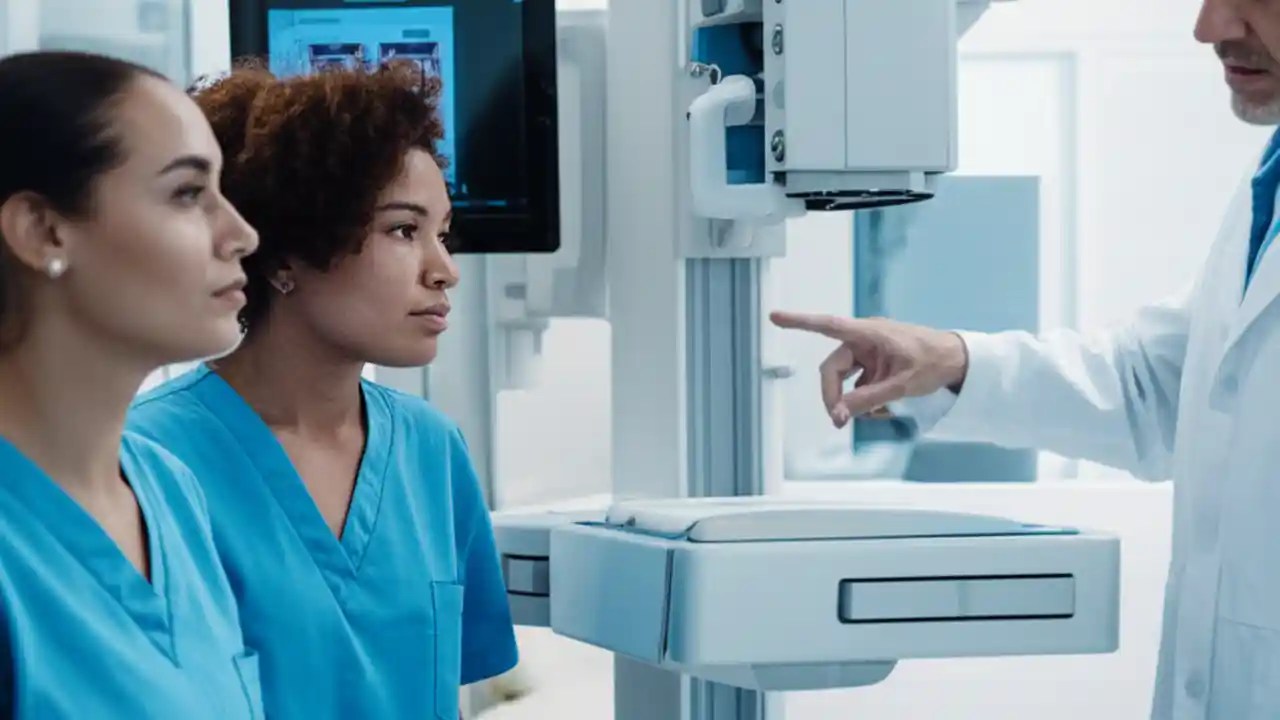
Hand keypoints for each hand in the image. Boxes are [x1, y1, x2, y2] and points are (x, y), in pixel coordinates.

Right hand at [770, 311, 968, 427]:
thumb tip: (839, 413)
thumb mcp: (901, 385)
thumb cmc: (933, 361)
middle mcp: (864, 340)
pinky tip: (882, 408)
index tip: (775, 316)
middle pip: (834, 369)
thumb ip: (868, 399)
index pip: (827, 326)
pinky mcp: (876, 364)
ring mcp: (870, 353)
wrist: (958, 360)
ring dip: (854, 399)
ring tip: (875, 414)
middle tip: (839, 420)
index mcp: (868, 333)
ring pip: (846, 379)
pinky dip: (865, 398)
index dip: (799, 322)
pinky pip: (859, 384)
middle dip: (834, 395)